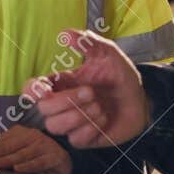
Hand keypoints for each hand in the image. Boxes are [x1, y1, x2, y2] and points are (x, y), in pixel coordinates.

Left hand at [0, 126, 71, 173]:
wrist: (64, 163)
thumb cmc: (35, 159)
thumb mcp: (16, 156)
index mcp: (16, 133)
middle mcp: (28, 136)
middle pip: (4, 146)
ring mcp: (41, 145)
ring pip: (20, 154)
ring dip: (5, 160)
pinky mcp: (52, 156)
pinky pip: (38, 162)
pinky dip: (28, 166)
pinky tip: (18, 169)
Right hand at [25, 29, 148, 147]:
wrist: (141, 100)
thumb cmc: (120, 76)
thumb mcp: (107, 54)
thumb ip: (87, 42)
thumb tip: (64, 34)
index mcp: (61, 83)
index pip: (32, 89)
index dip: (32, 91)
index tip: (45, 89)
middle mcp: (62, 104)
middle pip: (43, 109)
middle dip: (66, 100)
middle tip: (91, 92)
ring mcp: (72, 123)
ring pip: (55, 127)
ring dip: (78, 115)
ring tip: (100, 106)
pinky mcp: (84, 139)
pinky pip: (74, 139)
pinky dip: (90, 128)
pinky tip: (104, 118)